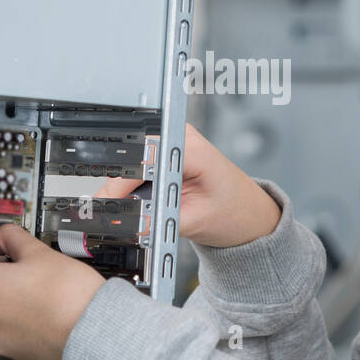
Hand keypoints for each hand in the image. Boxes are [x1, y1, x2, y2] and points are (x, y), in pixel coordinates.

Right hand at [94, 122, 281, 247]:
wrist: (248, 213)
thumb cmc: (232, 213)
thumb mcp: (192, 222)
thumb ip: (157, 220)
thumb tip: (125, 221)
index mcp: (193, 149)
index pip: (144, 159)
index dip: (122, 184)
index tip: (110, 204)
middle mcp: (183, 137)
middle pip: (134, 157)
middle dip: (121, 188)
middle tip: (114, 215)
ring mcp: (176, 140)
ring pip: (134, 162)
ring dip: (128, 187)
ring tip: (134, 210)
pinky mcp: (171, 150)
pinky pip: (142, 165)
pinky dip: (137, 185)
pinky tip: (144, 200)